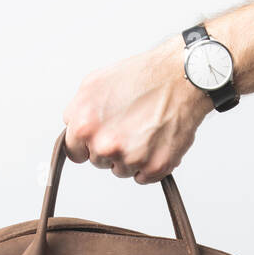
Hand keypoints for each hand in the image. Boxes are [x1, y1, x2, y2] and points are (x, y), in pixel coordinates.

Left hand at [62, 39, 211, 183]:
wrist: (181, 78)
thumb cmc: (142, 76)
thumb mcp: (94, 83)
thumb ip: (77, 111)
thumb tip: (73, 129)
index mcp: (84, 126)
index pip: (75, 152)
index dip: (87, 144)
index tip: (99, 138)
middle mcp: (105, 145)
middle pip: (99, 162)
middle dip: (110, 148)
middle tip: (128, 125)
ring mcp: (131, 158)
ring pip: (122, 170)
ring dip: (131, 156)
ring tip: (144, 129)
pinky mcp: (155, 167)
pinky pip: (144, 177)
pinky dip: (150, 164)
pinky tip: (156, 141)